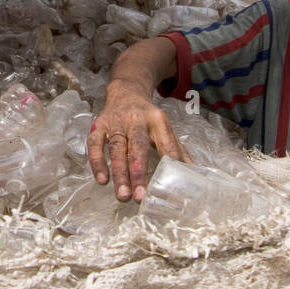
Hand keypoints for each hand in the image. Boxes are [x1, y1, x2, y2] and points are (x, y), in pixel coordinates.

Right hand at [88, 78, 186, 202]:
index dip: (169, 165)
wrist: (126, 92)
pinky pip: (95, 144)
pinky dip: (97, 162)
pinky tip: (102, 180)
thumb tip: (194, 172)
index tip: (169, 186)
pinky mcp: (99, 125)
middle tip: (140, 196)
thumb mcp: (164, 128)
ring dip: (119, 173)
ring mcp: (116, 122)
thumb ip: (176, 150)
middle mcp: (137, 119)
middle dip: (139, 172)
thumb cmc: (147, 118)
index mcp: (158, 120)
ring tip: (123, 195)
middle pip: (138, 147)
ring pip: (117, 149)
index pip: (166, 144)